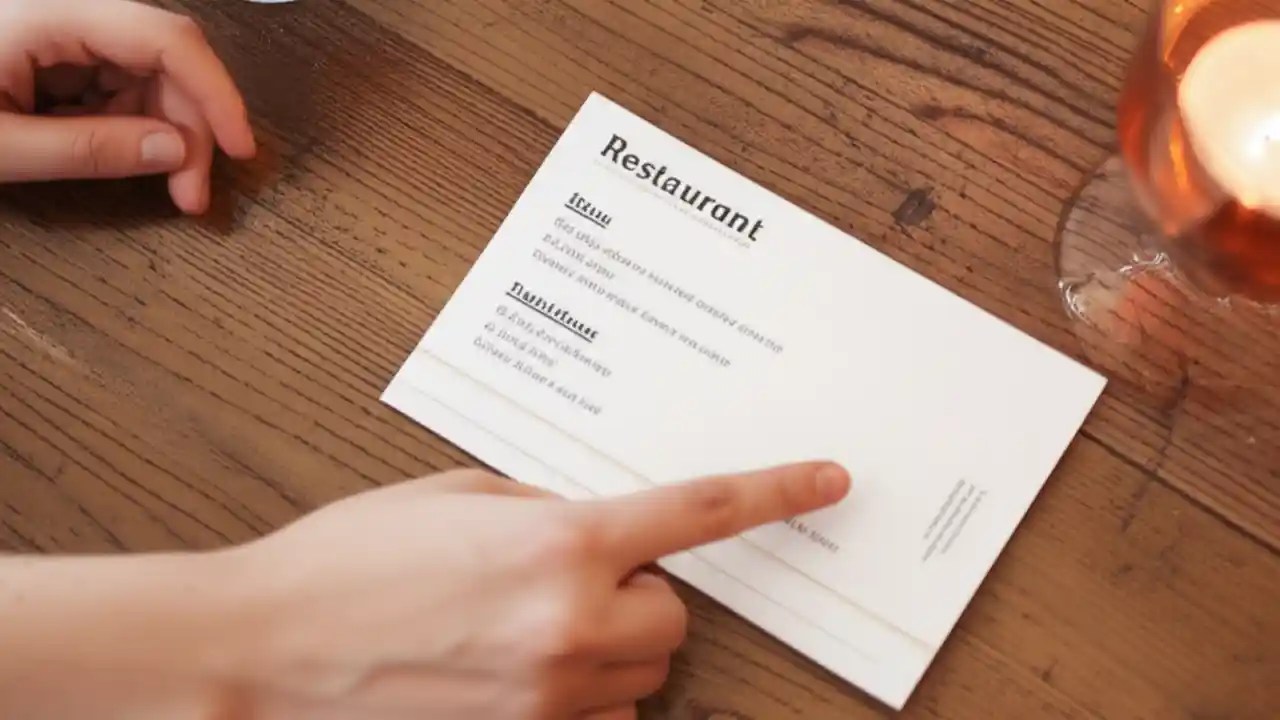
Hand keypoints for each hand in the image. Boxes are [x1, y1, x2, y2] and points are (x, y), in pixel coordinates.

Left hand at [0, 0, 255, 212]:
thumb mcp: (3, 147)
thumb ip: (87, 149)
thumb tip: (176, 152)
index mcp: (52, 15)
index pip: (165, 40)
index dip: (215, 93)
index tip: (241, 150)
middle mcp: (68, 13)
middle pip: (166, 59)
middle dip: (192, 127)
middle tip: (193, 194)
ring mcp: (63, 34)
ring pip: (150, 76)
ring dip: (170, 134)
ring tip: (171, 188)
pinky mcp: (56, 55)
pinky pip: (118, 87)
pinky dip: (135, 129)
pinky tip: (125, 159)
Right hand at [226, 463, 850, 718]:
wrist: (264, 646)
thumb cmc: (350, 558)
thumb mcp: (459, 493)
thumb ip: (546, 508)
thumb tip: (597, 525)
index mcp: (559, 540)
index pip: (700, 511)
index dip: (776, 491)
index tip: (827, 481)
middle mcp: (569, 622)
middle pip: (674, 614)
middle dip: (642, 593)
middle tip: (576, 578)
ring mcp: (549, 695)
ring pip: (641, 672)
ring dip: (609, 644)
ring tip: (526, 625)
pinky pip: (599, 719)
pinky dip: (579, 692)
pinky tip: (517, 670)